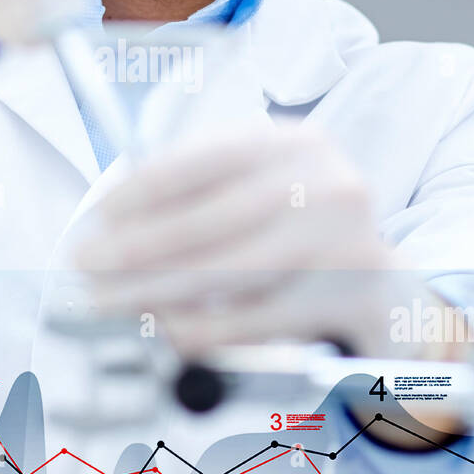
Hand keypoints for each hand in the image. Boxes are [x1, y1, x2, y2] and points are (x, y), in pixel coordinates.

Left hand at [73, 121, 419, 357]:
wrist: (386, 292)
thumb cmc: (302, 238)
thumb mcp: (265, 193)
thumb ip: (201, 195)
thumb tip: (112, 221)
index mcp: (297, 143)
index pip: (206, 158)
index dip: (143, 188)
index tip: (98, 215)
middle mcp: (326, 184)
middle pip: (211, 218)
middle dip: (137, 246)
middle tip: (88, 266)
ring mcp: (344, 243)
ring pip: (228, 271)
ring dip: (156, 290)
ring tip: (111, 300)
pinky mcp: (349, 300)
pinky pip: (255, 320)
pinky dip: (203, 327)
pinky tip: (167, 330)